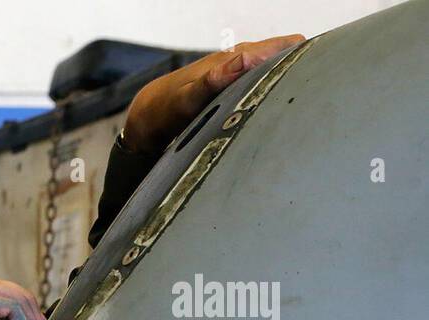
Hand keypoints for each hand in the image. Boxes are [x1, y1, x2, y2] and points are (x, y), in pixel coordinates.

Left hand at [123, 34, 305, 154]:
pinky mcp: (243, 88)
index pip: (291, 47)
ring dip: (295, 87)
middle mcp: (249, 61)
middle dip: (309, 74)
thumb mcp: (188, 98)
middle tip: (320, 104)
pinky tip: (286, 115)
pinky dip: (280, 96)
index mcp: (242, 56)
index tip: (323, 82)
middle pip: (294, 59)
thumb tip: (244, 57)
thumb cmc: (169, 107)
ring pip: (283, 74)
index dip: (309, 59)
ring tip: (310, 112)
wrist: (152, 114)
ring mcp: (247, 74)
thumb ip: (213, 80)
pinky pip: (270, 87)